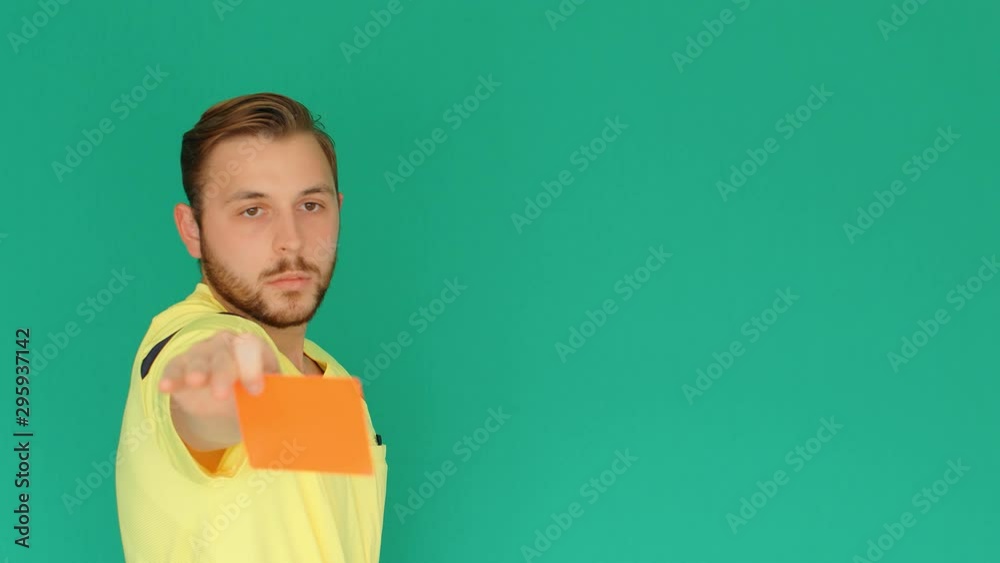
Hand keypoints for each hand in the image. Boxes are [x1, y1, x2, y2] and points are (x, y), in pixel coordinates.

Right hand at [157, 331, 278, 447]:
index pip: (253, 350)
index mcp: (251, 347)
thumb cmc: (251, 391)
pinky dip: (170, 377)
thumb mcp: (269, 393)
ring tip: (195, 383)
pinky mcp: (180, 365)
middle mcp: (225, 345)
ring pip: (198, 358)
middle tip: (221, 395)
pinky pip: (174, 367)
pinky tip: (166, 388)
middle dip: (224, 373)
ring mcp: (201, 353)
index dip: (254, 369)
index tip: (256, 391)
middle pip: (224, 355)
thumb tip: (305, 402)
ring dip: (197, 371)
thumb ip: (283, 396)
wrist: (225, 397)